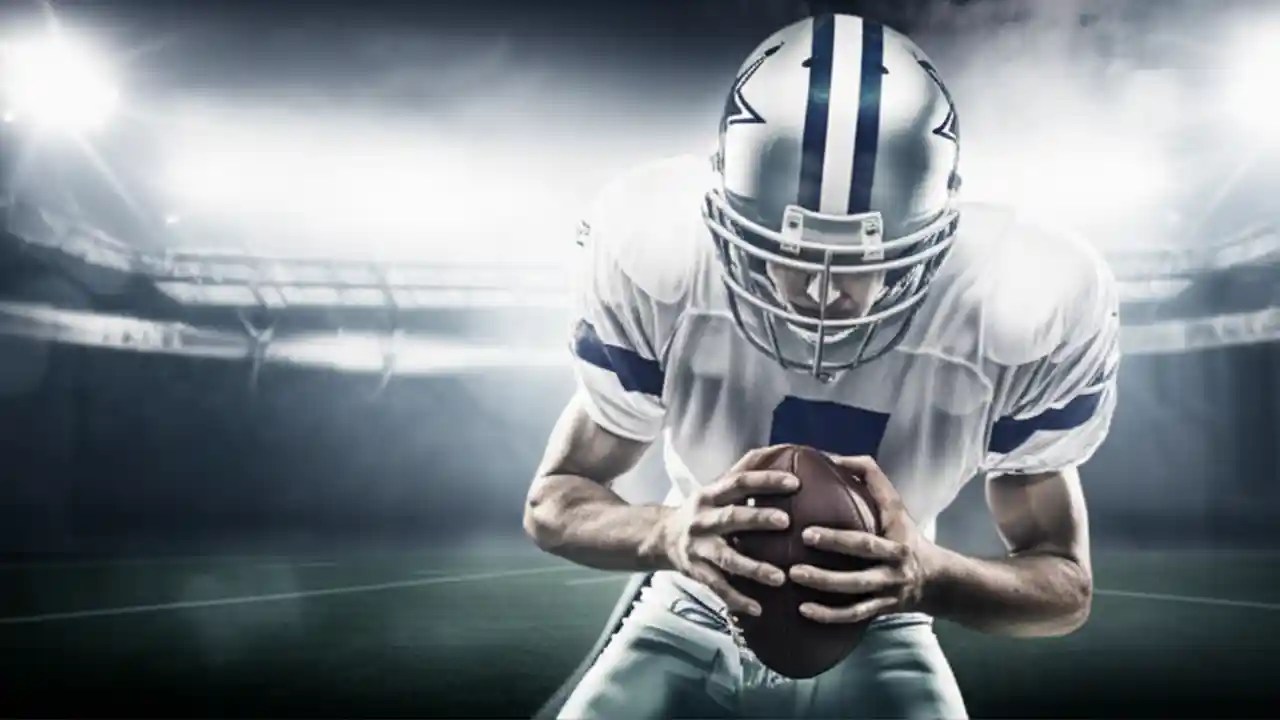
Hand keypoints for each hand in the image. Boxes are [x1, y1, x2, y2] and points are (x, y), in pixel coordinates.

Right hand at [657, 446, 798, 616]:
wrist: (660, 537)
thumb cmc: (704, 510)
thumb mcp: (717, 487)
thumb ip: (745, 469)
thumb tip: (781, 448)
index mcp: (711, 494)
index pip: (739, 482)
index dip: (766, 480)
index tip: (794, 482)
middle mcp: (703, 519)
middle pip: (732, 518)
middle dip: (758, 519)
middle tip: (786, 521)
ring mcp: (699, 548)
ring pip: (727, 559)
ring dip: (753, 568)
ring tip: (779, 577)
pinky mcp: (697, 573)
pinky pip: (718, 588)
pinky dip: (737, 599)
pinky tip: (758, 608)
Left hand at [788, 455, 940, 623]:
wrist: (934, 579)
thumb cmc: (904, 533)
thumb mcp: (894, 504)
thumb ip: (869, 476)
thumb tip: (833, 457)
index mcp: (895, 544)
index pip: (864, 543)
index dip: (836, 540)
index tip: (806, 533)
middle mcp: (893, 572)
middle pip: (858, 577)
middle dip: (825, 575)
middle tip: (793, 567)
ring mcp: (886, 595)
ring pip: (854, 601)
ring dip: (823, 595)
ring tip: (793, 585)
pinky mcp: (880, 612)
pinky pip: (854, 617)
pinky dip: (829, 616)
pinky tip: (802, 610)